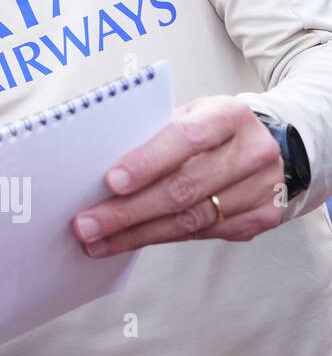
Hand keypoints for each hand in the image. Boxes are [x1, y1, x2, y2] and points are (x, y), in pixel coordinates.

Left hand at [72, 96, 284, 256]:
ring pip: (190, 219)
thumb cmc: (211, 128)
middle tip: (88, 225)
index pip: (185, 138)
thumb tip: (98, 165)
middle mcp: (253, 151)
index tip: (111, 182)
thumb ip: (154, 133)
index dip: (147, 162)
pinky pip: (202, 233)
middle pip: (184, 188)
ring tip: (98, 240)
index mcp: (229, 115)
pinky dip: (160, 238)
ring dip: (137, 233)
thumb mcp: (188, 114)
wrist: (268, 145)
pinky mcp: (262, 217)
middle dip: (128, 211)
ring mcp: (262, 187)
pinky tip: (130, 241)